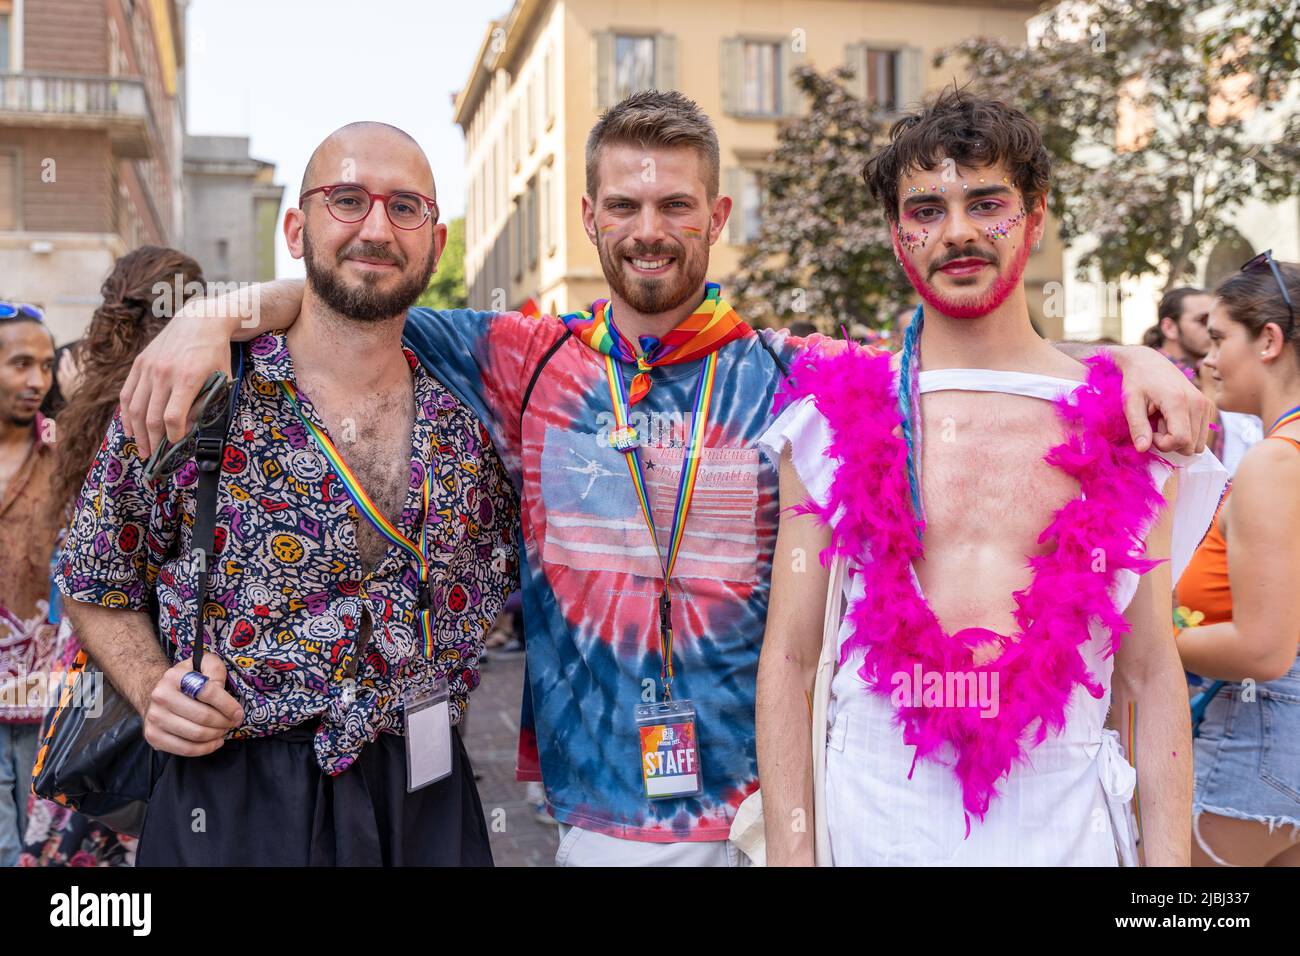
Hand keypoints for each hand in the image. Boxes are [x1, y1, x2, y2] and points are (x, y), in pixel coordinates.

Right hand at [119, 294, 238, 459]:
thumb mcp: (221, 379)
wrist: (200, 320)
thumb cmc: (216, 353)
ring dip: (137, 433)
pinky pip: (127, 394)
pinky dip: (126, 414)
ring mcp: (148, 368)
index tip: (177, 445)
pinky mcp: (139, 363)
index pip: (173, 417)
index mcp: (188, 378)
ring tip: (142, 449)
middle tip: (154, 458)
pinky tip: (130, 428)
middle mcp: (164, 373)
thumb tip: (189, 428)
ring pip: (135, 408)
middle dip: (153, 441)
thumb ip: (207, 403)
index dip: (173, 436)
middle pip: (151, 417)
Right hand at [141, 653, 244, 756]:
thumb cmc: (189, 679)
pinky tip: (215, 741)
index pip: (208, 692)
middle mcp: (161, 696)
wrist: (159, 693)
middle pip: (203, 716)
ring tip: (224, 730)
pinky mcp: (153, 736)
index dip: (228, 705)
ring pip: (196, 734)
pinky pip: (185, 749)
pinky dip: (205, 748)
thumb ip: (215, 670)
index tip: (238, 713)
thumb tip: (220, 690)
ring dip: (217, 735)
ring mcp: (154, 718)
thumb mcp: (204, 664)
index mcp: (174, 676)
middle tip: (233, 722)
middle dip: (225, 722)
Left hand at [1114, 345, 1212, 454]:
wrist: (1149, 362)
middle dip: (1170, 443)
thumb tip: (1142, 449)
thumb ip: (1137, 426)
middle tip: (1156, 425)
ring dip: (1178, 438)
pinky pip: (1200, 435)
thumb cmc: (1137, 381)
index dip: (1163, 444)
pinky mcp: (1208, 407)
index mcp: (1179, 401)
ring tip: (1163, 420)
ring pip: (1198, 444)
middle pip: (1190, 446)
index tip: (1149, 432)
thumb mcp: (1130, 403)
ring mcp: (1206, 405)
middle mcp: (1198, 403)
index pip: (1181, 440)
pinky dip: (1186, 433)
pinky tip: (1172, 419)